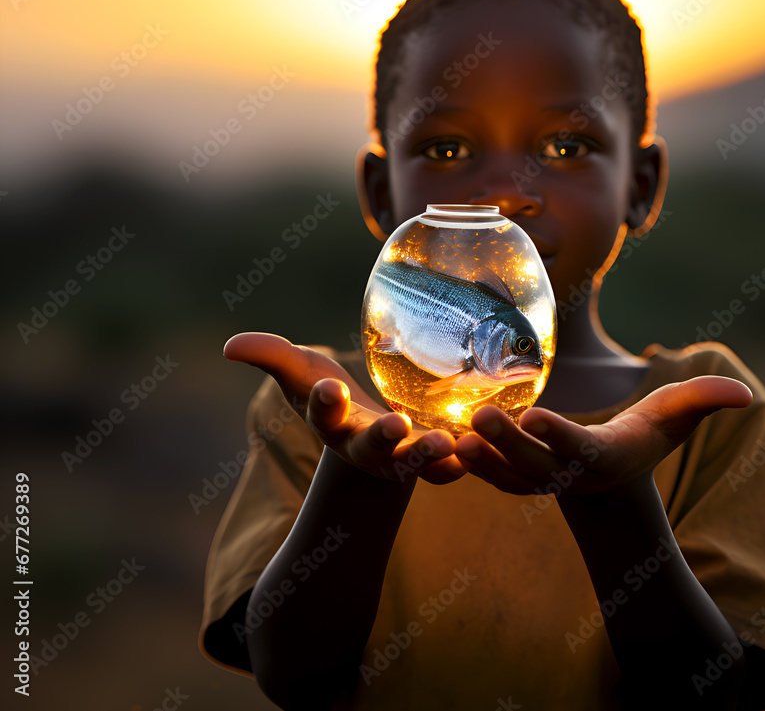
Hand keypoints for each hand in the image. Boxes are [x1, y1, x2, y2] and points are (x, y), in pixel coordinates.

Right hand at [223, 332, 469, 484]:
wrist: (376, 434)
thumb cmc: (333, 397)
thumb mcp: (302, 374)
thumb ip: (271, 356)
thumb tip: (230, 345)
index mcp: (334, 425)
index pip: (323, 415)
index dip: (324, 404)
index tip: (330, 389)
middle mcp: (369, 448)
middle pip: (374, 448)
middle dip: (382, 438)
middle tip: (394, 425)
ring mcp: (406, 457)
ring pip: (418, 464)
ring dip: (431, 457)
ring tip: (446, 445)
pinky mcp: (441, 460)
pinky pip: (457, 465)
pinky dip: (472, 459)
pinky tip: (489, 442)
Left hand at [453, 376, 752, 494]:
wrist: (607, 476)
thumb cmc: (644, 437)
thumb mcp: (674, 417)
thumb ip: (704, 402)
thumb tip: (747, 394)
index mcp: (601, 457)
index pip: (578, 448)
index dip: (557, 436)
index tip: (535, 418)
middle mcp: (565, 474)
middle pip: (532, 462)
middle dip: (507, 444)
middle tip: (482, 415)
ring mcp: (537, 480)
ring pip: (503, 473)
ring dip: (479, 458)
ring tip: (451, 434)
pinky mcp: (514, 477)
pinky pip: (488, 473)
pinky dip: (468, 462)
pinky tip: (443, 437)